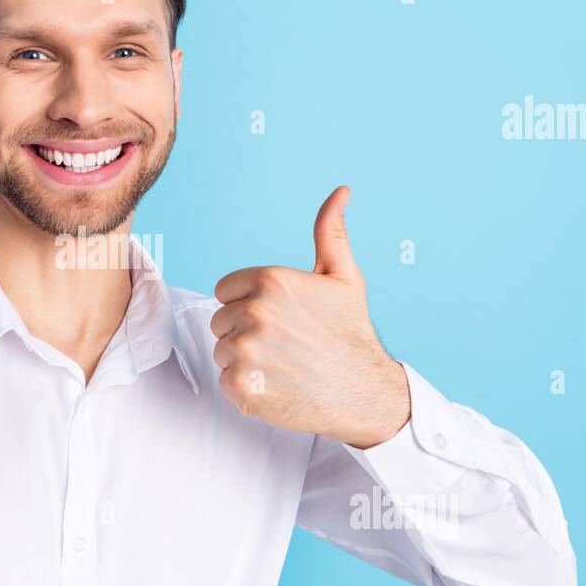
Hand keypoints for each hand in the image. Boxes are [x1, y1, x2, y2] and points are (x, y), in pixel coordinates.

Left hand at [210, 186, 411, 448]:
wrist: (365, 393)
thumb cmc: (351, 334)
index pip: (225, 290)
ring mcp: (246, 351)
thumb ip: (329, 233)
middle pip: (221, 320)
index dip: (249, 304)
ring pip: (221, 351)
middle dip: (244, 331)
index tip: (278, 318)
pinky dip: (246, 387)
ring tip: (281, 364)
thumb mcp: (343, 277)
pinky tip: (276, 384)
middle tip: (283, 344)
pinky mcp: (243, 386)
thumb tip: (340, 192)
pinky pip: (224, 381)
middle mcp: (255, 313)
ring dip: (244, 360)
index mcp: (272, 281)